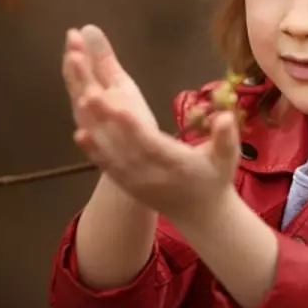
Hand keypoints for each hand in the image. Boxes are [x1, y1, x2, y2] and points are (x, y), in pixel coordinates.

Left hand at [65, 25, 241, 223]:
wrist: (199, 213)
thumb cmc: (214, 179)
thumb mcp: (227, 158)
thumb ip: (226, 138)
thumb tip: (224, 117)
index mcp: (176, 165)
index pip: (152, 145)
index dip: (135, 129)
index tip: (121, 108)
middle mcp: (151, 174)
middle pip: (125, 146)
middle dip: (107, 121)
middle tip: (89, 94)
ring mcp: (136, 181)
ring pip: (112, 154)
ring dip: (95, 130)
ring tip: (81, 101)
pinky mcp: (126, 183)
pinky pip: (107, 165)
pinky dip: (93, 150)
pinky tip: (80, 133)